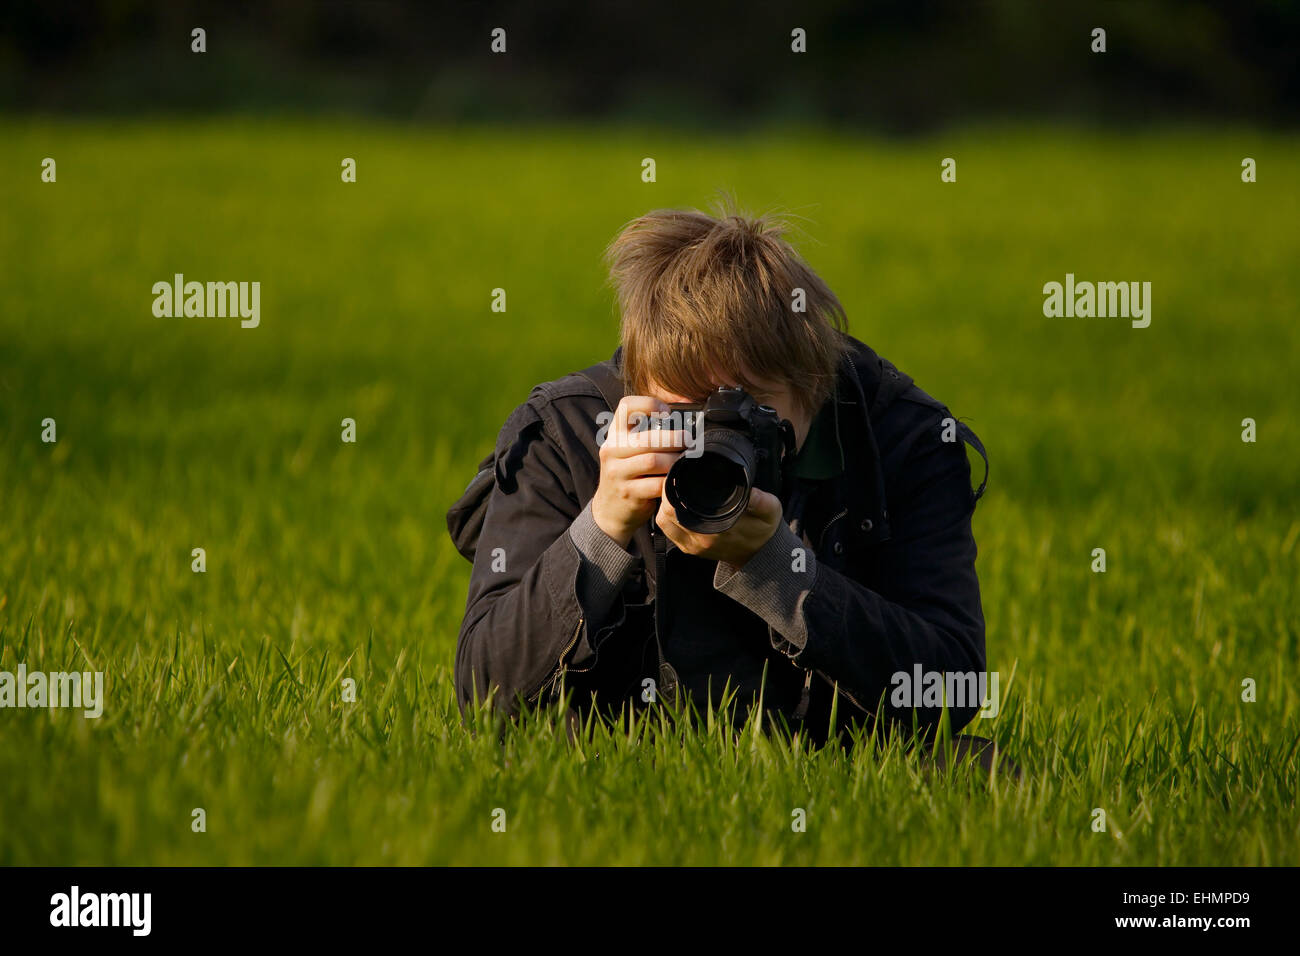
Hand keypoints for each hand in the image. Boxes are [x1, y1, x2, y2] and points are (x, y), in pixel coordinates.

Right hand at [591, 396, 691, 547]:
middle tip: (690, 441)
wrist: (609, 508)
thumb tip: (686, 405)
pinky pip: (655, 485)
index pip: (626, 406)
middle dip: (674, 439)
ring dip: (675, 461)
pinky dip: (671, 482)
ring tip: (686, 460)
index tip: (667, 412)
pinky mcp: (627, 493)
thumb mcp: (630, 448)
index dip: (649, 404)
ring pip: (652, 461)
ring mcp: (617, 473)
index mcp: (615, 433)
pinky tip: (678, 479)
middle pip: (647, 439)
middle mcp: (612, 450)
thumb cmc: (629, 471)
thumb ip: (649, 430)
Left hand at [655, 487, 782, 567]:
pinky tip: (675, 503)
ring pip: (664, 522)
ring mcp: (693, 546)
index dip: (672, 488)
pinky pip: (668, 530)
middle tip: (673, 476)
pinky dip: (667, 516)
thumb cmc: (763, 530)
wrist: (760, 554)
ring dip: (664, 505)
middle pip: (666, 514)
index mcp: (716, 530)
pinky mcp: (690, 548)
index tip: (676, 472)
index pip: (678, 508)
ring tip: (673, 489)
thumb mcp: (770, 511)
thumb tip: (752, 491)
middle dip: (666, 493)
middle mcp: (701, 540)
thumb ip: (762, 501)